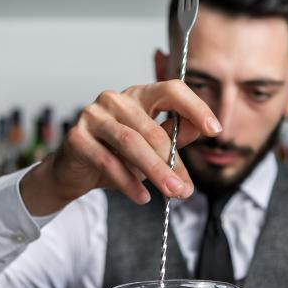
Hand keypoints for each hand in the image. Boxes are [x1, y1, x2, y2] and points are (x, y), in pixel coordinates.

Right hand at [19, 81, 221, 215]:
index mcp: (138, 96)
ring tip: (171, 192)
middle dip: (172, 162)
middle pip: (152, 128)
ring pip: (131, 143)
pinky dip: (128, 182)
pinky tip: (142, 197)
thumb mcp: (150, 148)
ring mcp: (92, 115)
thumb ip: (175, 135)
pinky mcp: (76, 137)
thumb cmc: (114, 157)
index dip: (195, 108)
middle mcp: (114, 99)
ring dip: (155, 171)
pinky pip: (107, 161)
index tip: (215, 130)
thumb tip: (202, 130)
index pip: (171, 90)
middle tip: (185, 188)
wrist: (72, 173)